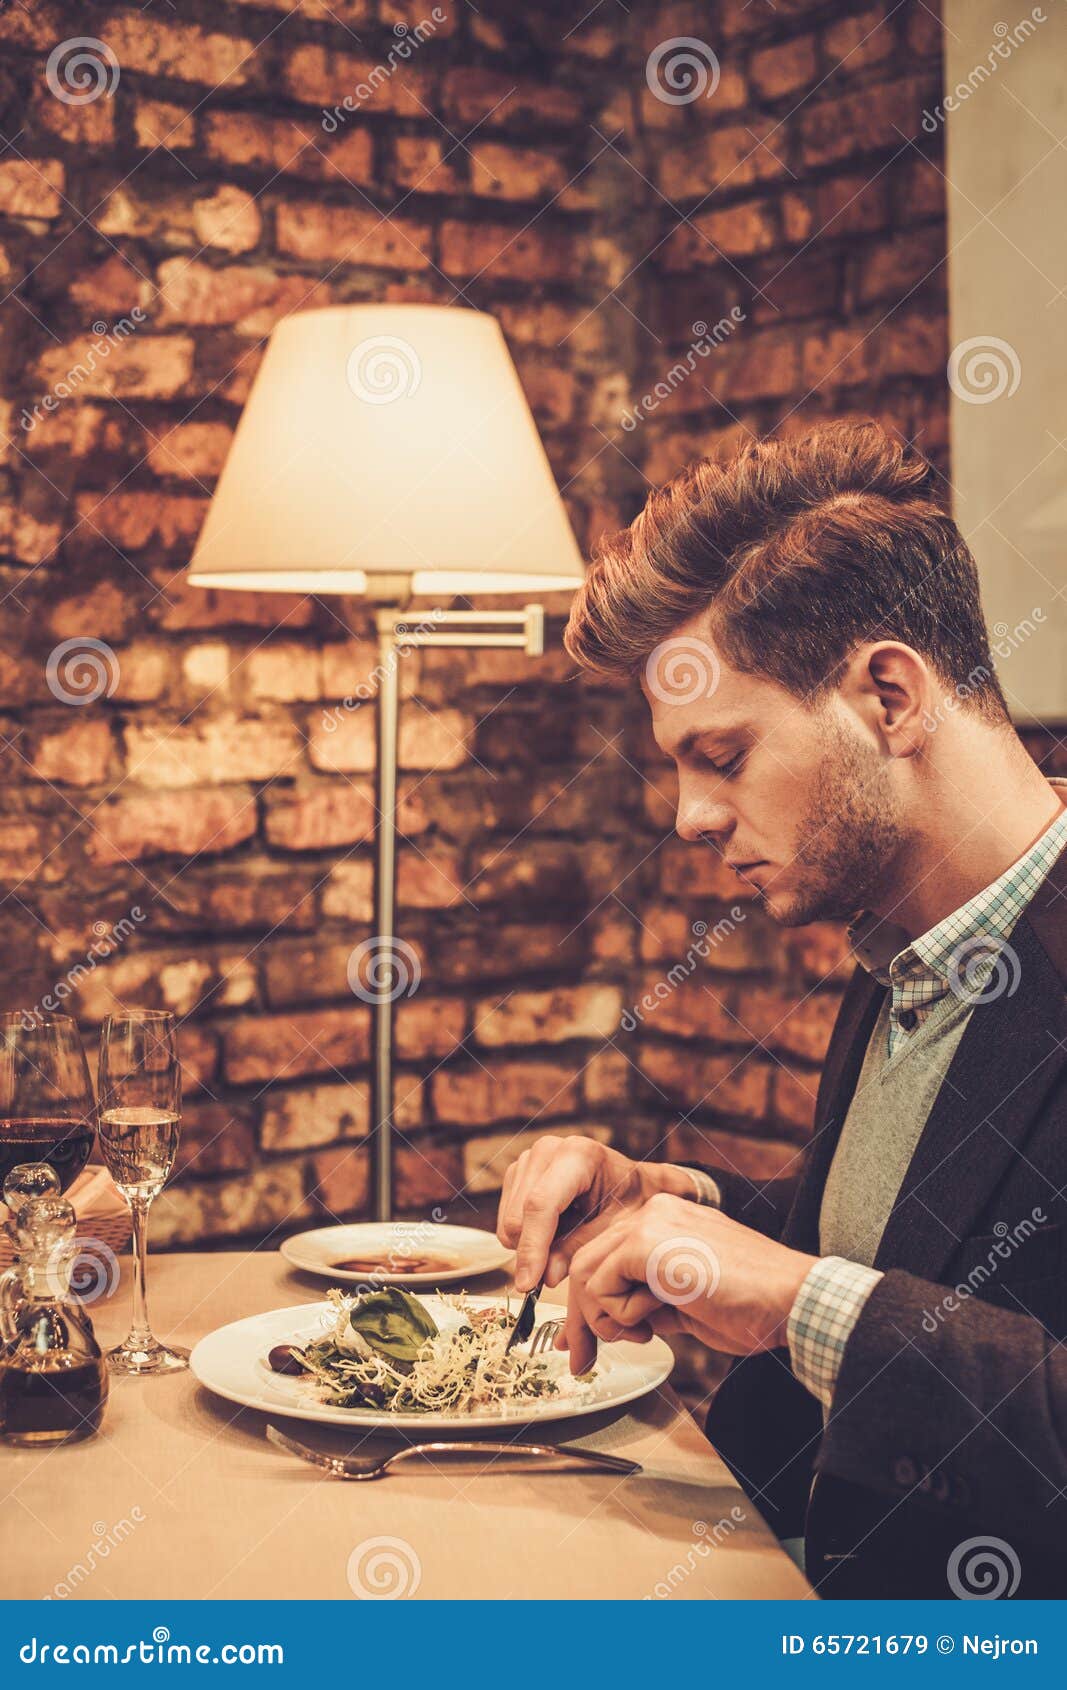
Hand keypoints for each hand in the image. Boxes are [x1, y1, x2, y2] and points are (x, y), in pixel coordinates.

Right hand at [495, 1136, 698, 1291]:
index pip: (541, 1204)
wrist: (629, 1181)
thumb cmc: (630, 1201)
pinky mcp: (517, 1173)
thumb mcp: (617, 1228)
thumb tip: (546, 1277)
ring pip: (509, 1221)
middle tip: (560, 1269)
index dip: (532, 1247)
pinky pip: (507, 1219)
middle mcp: (547, 1150)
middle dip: (532, 1252)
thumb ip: (581, 1248)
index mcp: (578, 1155)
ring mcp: (529, 1159)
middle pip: (518, 1216)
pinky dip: (527, 1236)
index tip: (528, 1284)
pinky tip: (556, 1229)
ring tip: (567, 1240)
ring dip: (530, 1244)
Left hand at [562, 1193, 818, 1373]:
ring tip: (642, 1331)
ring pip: (585, 1273)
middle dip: (585, 1316)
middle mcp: (653, 1213)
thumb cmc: (752, 1308)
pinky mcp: (645, 1241)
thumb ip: (648, 1303)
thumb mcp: (687, 1303)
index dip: (592, 1305)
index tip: (590, 1342)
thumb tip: (613, 1323)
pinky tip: (655, 1318)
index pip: (605, 1258)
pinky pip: (600, 1285)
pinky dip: (619, 1314)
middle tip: (593, 1352)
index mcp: (665, 1221)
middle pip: (585, 1263)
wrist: (789, 1301)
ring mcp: (649, 1222)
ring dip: (606, 1316)